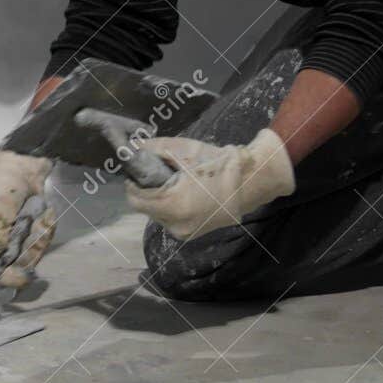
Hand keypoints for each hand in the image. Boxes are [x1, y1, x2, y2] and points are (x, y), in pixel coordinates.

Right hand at [0, 150, 58, 287]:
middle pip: (13, 268)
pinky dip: (45, 231)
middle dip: (27, 253)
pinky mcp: (31, 238)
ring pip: (31, 257)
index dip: (3, 276)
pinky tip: (43, 215)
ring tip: (38, 217)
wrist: (24, 170)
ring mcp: (16, 243)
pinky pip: (42, 245)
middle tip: (35, 232)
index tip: (19, 272)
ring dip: (37, 238)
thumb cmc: (1, 187)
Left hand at [126, 129, 295, 239]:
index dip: (134, 183)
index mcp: (173, 206)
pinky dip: (170, 206)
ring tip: (173, 182)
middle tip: (156, 173)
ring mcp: (185, 232)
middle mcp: (176, 225)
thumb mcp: (185, 151)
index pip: (136, 199)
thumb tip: (132, 148)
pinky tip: (182, 192)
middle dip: (146, 190)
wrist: (250, 182)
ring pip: (157, 214)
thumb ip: (155, 149)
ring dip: (158, 199)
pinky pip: (170, 219)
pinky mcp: (192, 234)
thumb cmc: (218, 164)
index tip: (138, 169)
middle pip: (145, 207)